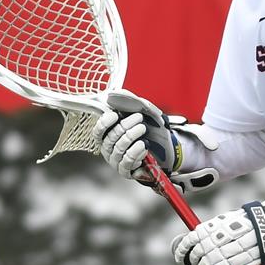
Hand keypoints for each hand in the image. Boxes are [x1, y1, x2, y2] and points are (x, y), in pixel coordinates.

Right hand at [94, 89, 218, 193]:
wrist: (167, 148)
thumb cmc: (151, 130)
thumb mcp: (144, 113)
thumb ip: (131, 103)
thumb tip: (116, 94)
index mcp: (108, 135)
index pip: (98, 132)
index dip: (103, 123)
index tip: (114, 114)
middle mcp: (109, 150)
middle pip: (110, 138)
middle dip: (125, 126)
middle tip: (139, 118)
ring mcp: (116, 161)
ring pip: (118, 149)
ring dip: (131, 136)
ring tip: (143, 128)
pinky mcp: (126, 171)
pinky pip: (127, 162)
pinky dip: (135, 152)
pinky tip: (144, 146)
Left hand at [172, 195, 264, 264]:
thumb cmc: (255, 223)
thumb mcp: (231, 219)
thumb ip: (214, 230)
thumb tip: (195, 238)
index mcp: (211, 227)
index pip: (188, 241)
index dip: (181, 252)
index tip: (183, 260)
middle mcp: (213, 239)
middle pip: (196, 258)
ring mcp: (222, 252)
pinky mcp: (232, 264)